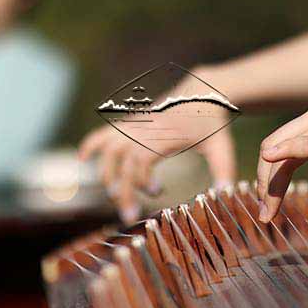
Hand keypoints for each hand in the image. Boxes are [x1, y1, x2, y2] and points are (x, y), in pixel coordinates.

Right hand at [78, 123, 235, 223]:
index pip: (140, 160)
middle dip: (121, 190)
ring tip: (115, 195)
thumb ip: (223, 171)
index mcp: (164, 136)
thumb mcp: (221, 147)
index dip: (140, 179)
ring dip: (106, 173)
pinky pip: (106, 132)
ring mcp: (136, 126)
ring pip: (108, 149)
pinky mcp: (132, 124)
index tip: (157, 191)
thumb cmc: (212, 123)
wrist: (203, 91)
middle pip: (121, 161)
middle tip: (129, 216)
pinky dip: (91, 143)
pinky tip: (82, 158)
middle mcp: (145, 130)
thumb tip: (224, 193)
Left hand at [256, 100, 307, 222]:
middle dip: (263, 183)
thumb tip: (289, 166)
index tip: (265, 202)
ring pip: (283, 153)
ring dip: (271, 186)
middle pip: (272, 148)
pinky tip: (269, 159)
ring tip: (268, 214)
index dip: (265, 174)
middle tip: (264, 214)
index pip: (276, 143)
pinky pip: (306, 146)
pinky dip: (285, 152)